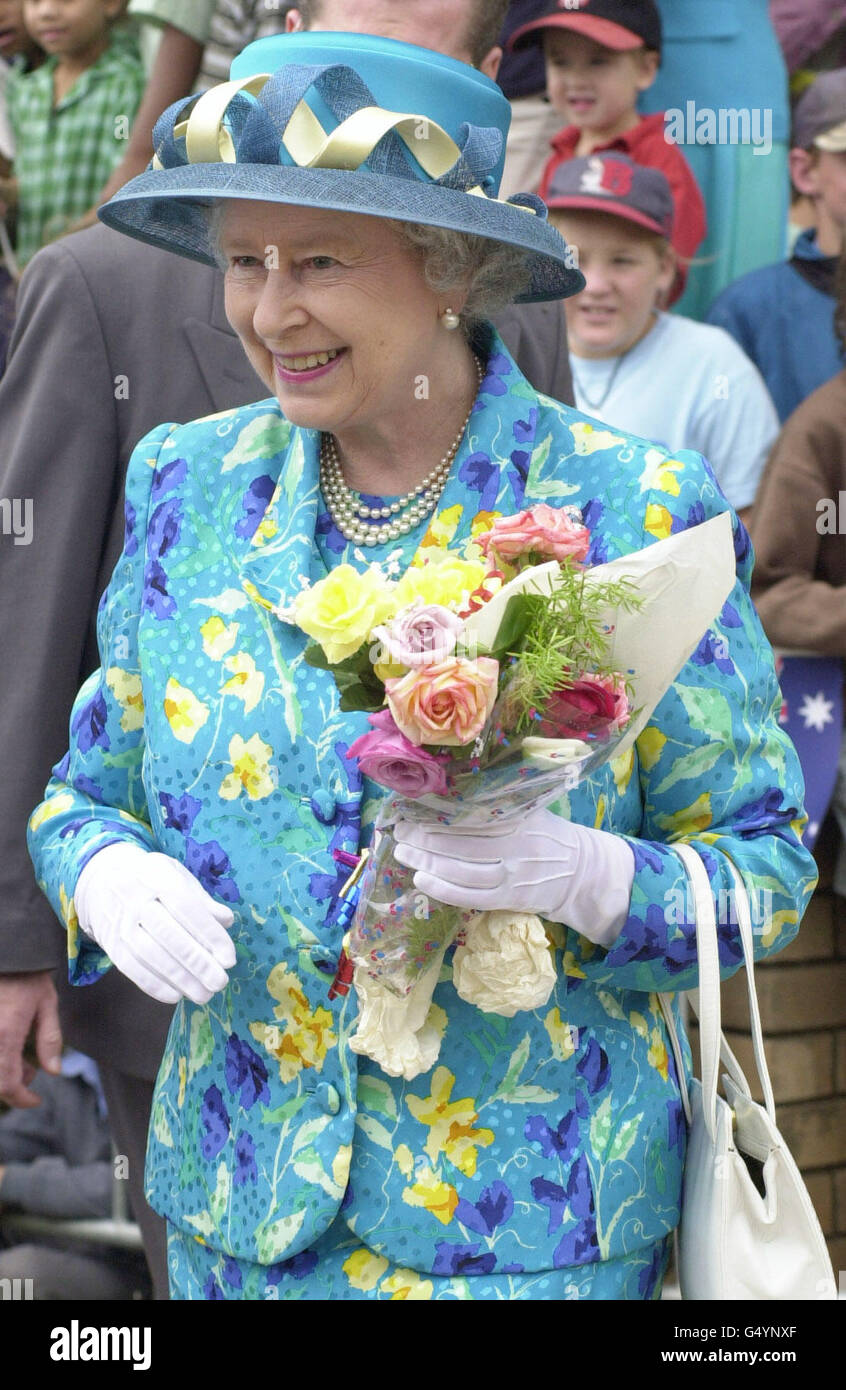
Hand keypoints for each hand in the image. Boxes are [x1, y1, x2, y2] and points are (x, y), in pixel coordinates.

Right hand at [0, 971, 62, 1107]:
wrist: (7, 952)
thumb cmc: (27, 975)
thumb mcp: (47, 1004)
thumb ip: (49, 1040)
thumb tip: (54, 1071)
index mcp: (6, 1036)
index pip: (8, 1084)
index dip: (22, 1098)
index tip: (35, 1100)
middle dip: (12, 1087)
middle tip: (32, 1076)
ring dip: (4, 1073)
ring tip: (22, 1062)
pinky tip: (10, 1047)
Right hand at [74, 843, 235, 1005]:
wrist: (100, 880)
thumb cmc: (151, 879)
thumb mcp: (177, 875)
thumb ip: (202, 899)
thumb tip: (227, 921)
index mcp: (159, 878)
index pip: (186, 908)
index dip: (209, 934)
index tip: (228, 959)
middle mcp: (137, 900)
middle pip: (169, 935)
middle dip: (197, 963)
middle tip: (220, 982)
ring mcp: (121, 923)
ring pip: (151, 955)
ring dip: (179, 979)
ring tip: (204, 995)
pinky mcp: (111, 944)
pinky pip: (132, 969)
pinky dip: (154, 985)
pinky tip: (176, 995)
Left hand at [393, 807, 634, 947]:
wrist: (581, 873)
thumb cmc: (548, 836)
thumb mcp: (531, 809)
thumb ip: (497, 803)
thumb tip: (447, 793)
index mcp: (519, 817)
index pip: (468, 815)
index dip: (436, 814)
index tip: (412, 810)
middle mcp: (515, 845)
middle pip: (460, 842)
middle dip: (423, 837)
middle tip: (400, 832)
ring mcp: (511, 875)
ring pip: (460, 869)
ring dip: (426, 861)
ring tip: (403, 853)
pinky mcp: (508, 899)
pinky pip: (469, 896)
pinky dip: (442, 888)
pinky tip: (421, 879)